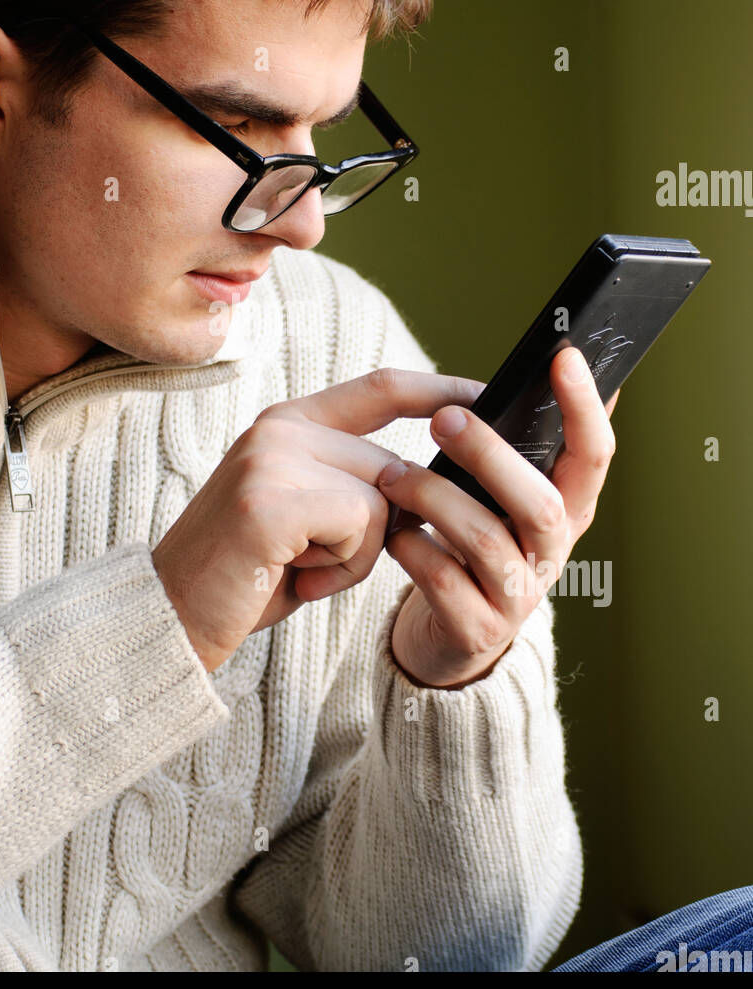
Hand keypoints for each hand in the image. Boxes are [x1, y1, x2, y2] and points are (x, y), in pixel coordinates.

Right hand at [151, 367, 486, 672]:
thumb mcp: (305, 515)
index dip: (441, 391)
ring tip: (299, 566)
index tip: (488, 398)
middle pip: (394, 465)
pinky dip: (343, 569)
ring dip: (358, 554)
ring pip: (383, 499)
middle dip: (380, 530)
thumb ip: (354, 486)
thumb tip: (427, 485)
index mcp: (289, 422)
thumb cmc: (247, 574)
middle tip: (315, 561)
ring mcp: (273, 458)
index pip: (383, 387)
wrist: (173, 617)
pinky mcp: (273, 500)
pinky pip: (362, 528)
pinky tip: (295, 575)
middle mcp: (281, 427)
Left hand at [378, 346, 619, 689]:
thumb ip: (512, 448)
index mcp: (568, 509)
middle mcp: (553, 553)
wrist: (450, 633)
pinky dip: (412, 549)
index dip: (584, 407)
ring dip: (433, 498)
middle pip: (542, 503)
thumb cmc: (472, 541)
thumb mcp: (499, 495)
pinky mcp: (478, 630)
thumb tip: (540, 365)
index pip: (595, 455)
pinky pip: (443, 580)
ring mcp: (519, 596)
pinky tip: (392, 533)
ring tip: (392, 475)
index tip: (564, 356)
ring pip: (484, 539)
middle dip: (490, 455)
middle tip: (443, 419)